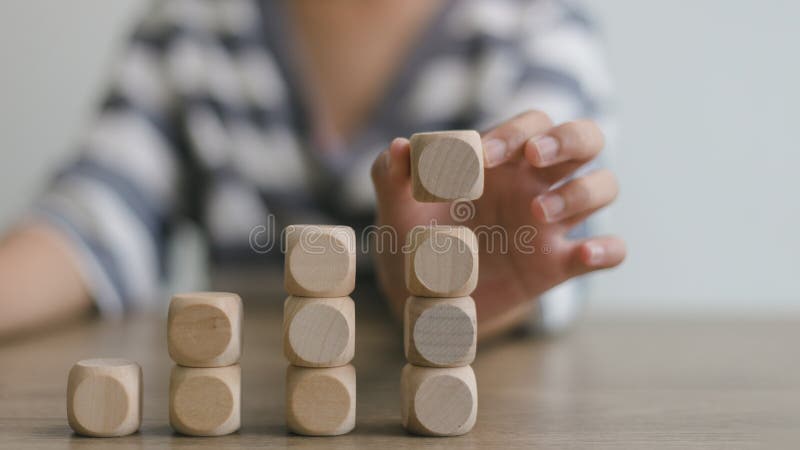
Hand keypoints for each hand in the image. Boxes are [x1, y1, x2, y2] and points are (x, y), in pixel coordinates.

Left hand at [371, 111, 625, 338]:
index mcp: (502, 159)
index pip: (532, 123)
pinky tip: (585, 254)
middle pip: (586, 139)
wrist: (426, 292)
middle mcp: (536, 182)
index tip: (483, 156)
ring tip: (537, 213)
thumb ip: (391, 175)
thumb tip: (398, 147)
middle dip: (570, 139)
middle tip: (534, 158)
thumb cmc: (417, 236)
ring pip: (603, 186)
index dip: (515, 132)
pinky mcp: (560, 263)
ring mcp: (553, 222)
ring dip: (580, 193)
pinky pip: (609, 250)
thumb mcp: (398, 206)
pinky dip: (608, 249)